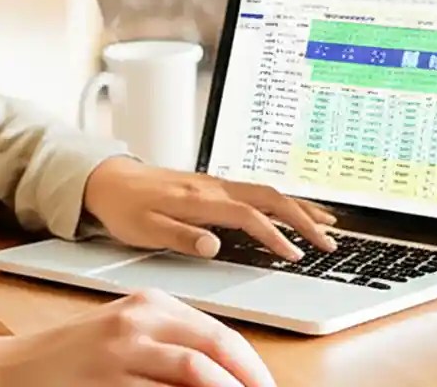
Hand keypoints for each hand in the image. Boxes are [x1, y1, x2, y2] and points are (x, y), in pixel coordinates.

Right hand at [0, 289, 275, 386]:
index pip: (220, 334)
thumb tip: (229, 375)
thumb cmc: (74, 356)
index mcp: (150, 305)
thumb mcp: (126, 333)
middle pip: (217, 350)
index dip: (253, 367)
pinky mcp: (108, 384)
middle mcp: (138, 322)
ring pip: (197, 374)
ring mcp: (121, 353)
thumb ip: (174, 345)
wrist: (14, 370)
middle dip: (250, 381)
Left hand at [83, 157, 336, 260]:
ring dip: (299, 207)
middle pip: (269, 197)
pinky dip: (283, 200)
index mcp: (198, 199)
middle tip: (329, 243)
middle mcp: (213, 187)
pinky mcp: (215, 186)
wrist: (107, 180)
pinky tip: (294, 210)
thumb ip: (180, 236)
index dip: (274, 236)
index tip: (294, 256)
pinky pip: (258, 189)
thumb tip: (214, 245)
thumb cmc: (124, 207)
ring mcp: (216, 184)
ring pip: (268, 190)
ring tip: (327, 225)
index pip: (248, 216)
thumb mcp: (144, 229)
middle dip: (303, 219)